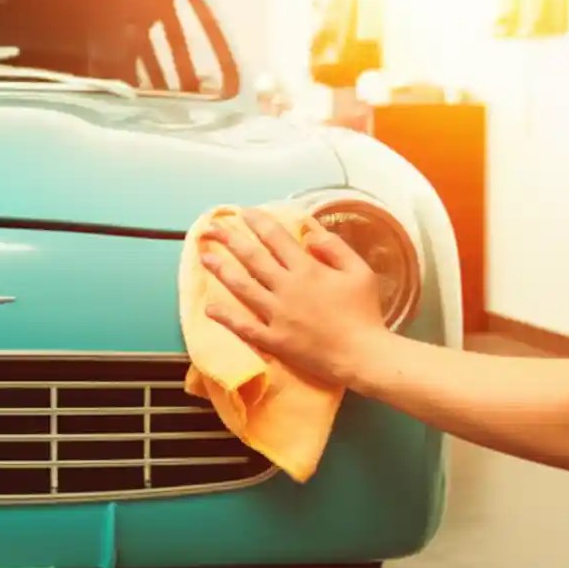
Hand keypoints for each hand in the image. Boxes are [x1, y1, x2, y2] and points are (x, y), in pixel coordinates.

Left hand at [199, 207, 392, 387]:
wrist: (362, 355)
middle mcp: (287, 288)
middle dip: (230, 240)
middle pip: (253, 258)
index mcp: (308, 269)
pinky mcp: (273, 339)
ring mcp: (276, 314)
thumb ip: (334, 248)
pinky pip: (243, 326)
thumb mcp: (359, 271)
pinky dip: (225, 317)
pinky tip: (209, 307)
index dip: (258, 223)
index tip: (243, 212)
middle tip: (211, 227)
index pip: (276, 239)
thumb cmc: (364, 311)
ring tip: (204, 256)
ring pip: (243, 287)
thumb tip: (308, 231)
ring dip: (221, 270)